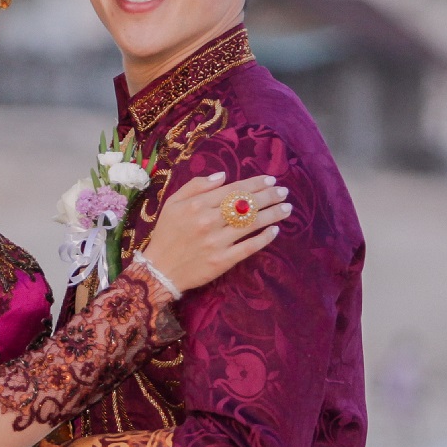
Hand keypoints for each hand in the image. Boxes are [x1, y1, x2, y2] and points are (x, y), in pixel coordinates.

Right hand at [139, 172, 290, 294]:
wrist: (159, 270)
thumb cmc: (166, 234)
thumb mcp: (173, 203)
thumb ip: (196, 186)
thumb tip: (223, 175)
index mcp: (198, 205)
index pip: (234, 189)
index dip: (255, 183)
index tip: (271, 179)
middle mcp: (209, 221)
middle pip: (246, 205)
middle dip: (269, 196)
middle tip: (284, 192)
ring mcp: (217, 242)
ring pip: (251, 224)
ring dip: (272, 214)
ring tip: (287, 208)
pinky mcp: (222, 261)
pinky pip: (248, 247)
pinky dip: (264, 238)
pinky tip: (275, 230)